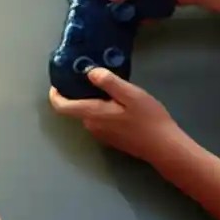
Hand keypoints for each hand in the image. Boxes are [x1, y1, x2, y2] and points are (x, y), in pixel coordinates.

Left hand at [49, 68, 187, 163]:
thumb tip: (89, 72)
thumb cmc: (148, 119)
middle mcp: (91, 126)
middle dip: (79, 92)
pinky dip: (102, 109)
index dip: (55, 94)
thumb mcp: (130, 94)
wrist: (164, 147)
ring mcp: (100, 134)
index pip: (61, 106)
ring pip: (89, 113)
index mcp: (92, 114)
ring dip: (93, 101)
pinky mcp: (110, 138)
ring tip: (109, 87)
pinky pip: (99, 120)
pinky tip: (119, 103)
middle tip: (92, 77)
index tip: (59, 81)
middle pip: (75, 107)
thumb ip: (108, 82)